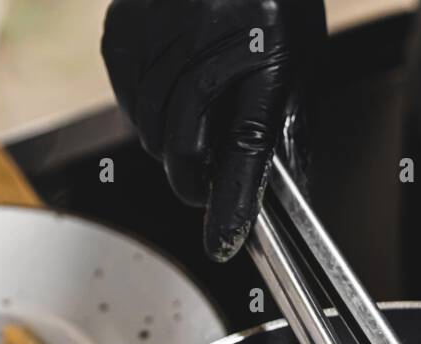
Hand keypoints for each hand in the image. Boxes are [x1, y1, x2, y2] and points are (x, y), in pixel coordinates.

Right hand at [102, 0, 323, 259]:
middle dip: (191, 174)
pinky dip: (142, 105)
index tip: (223, 240)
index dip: (231, 198)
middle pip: (183, 143)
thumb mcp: (296, 57)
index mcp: (267, 49)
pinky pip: (125, 96)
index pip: (246, 143)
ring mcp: (161, 28)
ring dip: (166, 137)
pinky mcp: (124, 26)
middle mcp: (210, 36)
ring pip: (148, 126)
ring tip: (191, 113)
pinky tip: (166, 84)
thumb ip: (287, 126)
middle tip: (201, 179)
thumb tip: (288, 193)